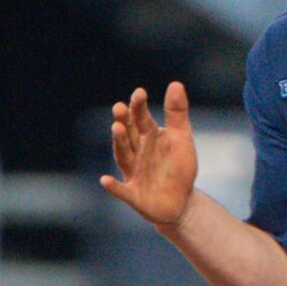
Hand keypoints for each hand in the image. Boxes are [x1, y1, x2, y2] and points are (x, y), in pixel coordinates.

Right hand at [98, 82, 198, 229]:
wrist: (181, 202)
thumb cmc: (178, 168)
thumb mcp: (181, 139)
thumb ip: (177, 113)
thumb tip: (175, 83)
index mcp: (148, 137)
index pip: (141, 119)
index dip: (139, 107)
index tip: (140, 93)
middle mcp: (137, 152)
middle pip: (129, 135)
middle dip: (124, 122)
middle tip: (119, 108)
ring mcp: (133, 173)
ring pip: (123, 156)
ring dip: (119, 143)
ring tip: (116, 128)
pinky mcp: (134, 195)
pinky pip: (122, 190)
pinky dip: (114, 186)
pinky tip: (105, 180)